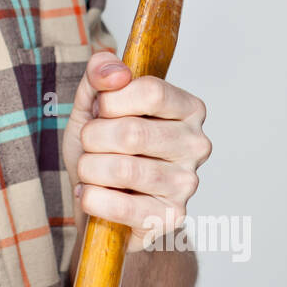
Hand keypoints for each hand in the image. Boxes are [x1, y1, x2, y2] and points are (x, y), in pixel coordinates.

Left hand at [62, 51, 211, 253]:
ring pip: (123, 169)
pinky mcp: (171, 217)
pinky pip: (120, 205)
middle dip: (94, 138)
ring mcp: (187, 184)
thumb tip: (115, 69)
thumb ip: (99, 76)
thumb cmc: (101, 150)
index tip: (101, 111)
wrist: (96, 202)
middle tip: (91, 145)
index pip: (151, 90)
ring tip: (90, 171)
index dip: (111, 100)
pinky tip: (91, 195)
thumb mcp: (92, 106)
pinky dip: (92, 198)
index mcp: (187, 109)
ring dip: (90, 169)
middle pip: (133, 132)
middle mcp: (196, 145)